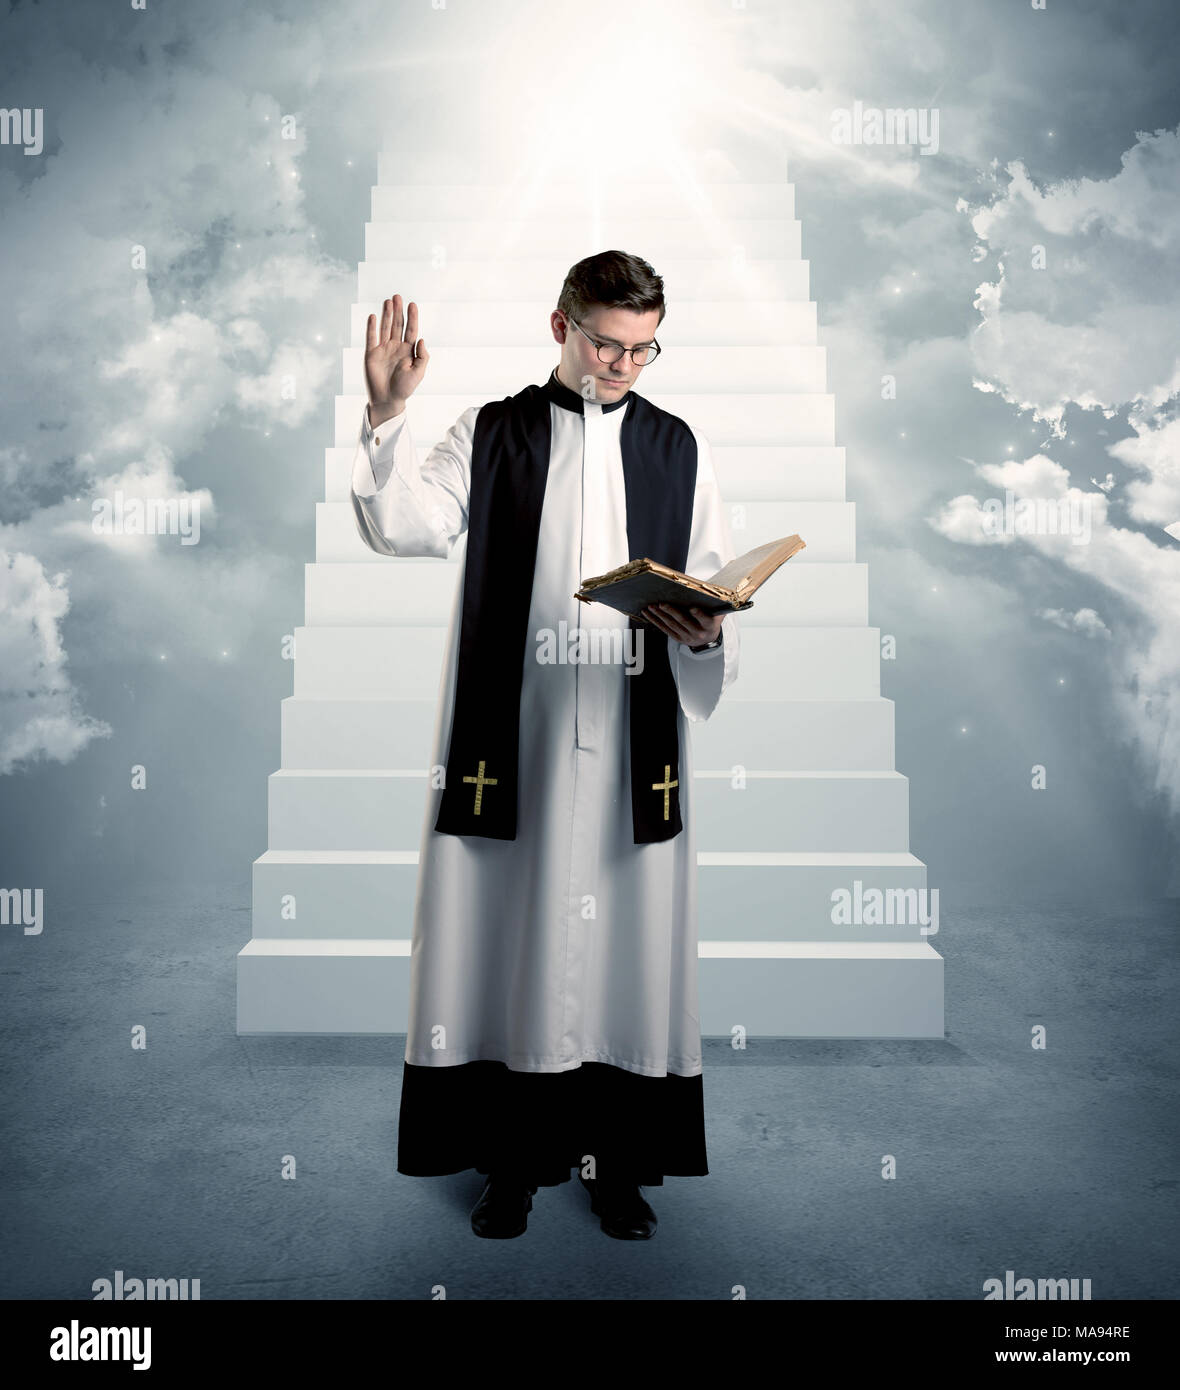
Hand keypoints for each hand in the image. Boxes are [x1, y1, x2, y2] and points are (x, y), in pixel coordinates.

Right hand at [365, 294, 428, 420]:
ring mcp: (383, 349)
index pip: (411, 330)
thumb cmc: (405, 388)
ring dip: (386, 314)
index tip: (413, 304)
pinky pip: (371, 337)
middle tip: (398, 297)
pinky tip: (374, 316)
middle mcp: (396, 347)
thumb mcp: (418, 373)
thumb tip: (421, 339)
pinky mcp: (371, 353)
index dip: (412, 317)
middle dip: (398, 311)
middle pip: (397, 325)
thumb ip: (422, 356)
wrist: (388, 399)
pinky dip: (372, 327)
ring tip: (388, 301)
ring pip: (385, 327)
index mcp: (408, 350)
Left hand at [640, 603, 722, 646]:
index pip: (705, 619)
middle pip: (683, 621)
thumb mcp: (718, 612)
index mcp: (709, 625)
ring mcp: (687, 637)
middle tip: (662, 604)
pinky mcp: (678, 638)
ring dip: (660, 615)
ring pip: (672, 625)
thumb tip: (709, 589)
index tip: (693, 608)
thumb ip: (715, 603)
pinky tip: (648, 614)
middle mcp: (698, 632)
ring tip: (651, 606)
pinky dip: (656, 621)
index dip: (699, 614)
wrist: (708, 638)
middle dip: (672, 612)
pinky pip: (665, 629)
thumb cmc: (712, 620)